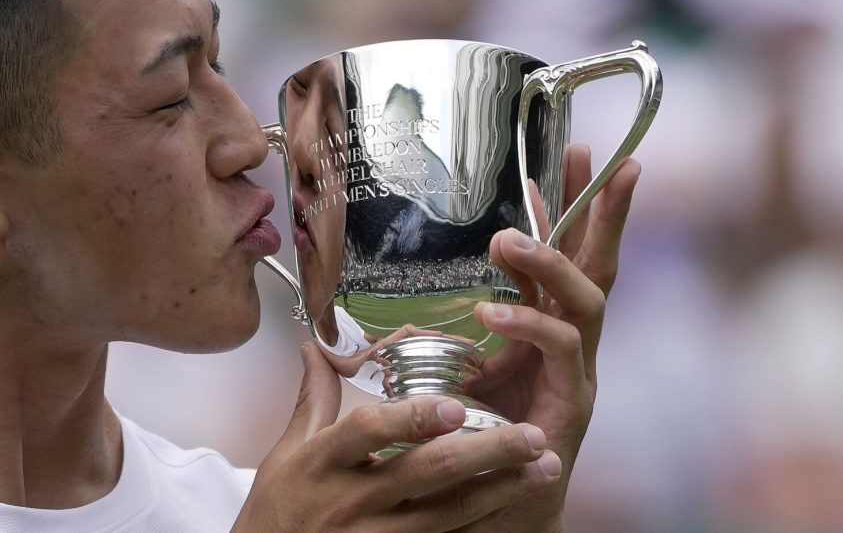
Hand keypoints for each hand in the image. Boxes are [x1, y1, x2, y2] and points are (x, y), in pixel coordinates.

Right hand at [232, 342, 562, 531]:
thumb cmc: (280, 508)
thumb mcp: (287, 452)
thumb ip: (313, 399)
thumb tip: (315, 346)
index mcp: (324, 461)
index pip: (368, 431)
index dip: (412, 418)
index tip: (456, 404)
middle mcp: (352, 501)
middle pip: (425, 473)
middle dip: (487, 451)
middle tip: (533, 434)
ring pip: (449, 514)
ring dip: (503, 489)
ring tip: (545, 467)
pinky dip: (484, 523)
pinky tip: (518, 506)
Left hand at [462, 144, 641, 531]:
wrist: (497, 509)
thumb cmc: (480, 436)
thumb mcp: (467, 367)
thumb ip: (465, 322)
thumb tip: (441, 274)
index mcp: (549, 326)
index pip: (569, 254)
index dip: (573, 203)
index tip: (569, 152)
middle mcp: (573, 342)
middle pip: (599, 264)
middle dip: (601, 207)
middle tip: (592, 157)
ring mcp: (579, 372)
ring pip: (588, 301)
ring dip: (553, 262)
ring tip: (510, 239)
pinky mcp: (573, 405)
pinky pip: (563, 350)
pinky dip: (530, 324)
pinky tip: (495, 310)